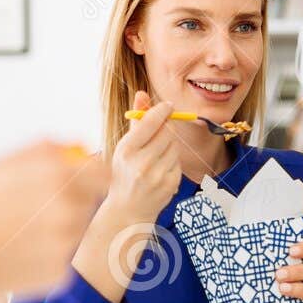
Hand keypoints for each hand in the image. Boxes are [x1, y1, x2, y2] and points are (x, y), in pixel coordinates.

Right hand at [0, 142, 108, 302]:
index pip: (103, 173)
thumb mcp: (2, 164)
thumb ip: (46, 151)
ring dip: (57, 229)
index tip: (85, 180)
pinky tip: (18, 252)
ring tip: (20, 232)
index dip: (93, 176)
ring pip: (75, 230)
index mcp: (56, 176)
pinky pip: (62, 258)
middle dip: (70, 202)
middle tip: (35, 210)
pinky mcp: (60, 273)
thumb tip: (77, 146)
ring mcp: (66, 243)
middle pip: (88, 202)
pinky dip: (46, 255)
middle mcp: (69, 209)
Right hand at [105, 90, 181, 223]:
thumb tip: (142, 93)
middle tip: (160, 134)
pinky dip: (172, 162)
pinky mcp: (170, 184)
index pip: (150, 122)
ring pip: (175, 147)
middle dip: (166, 129)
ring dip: (169, 147)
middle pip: (167, 133)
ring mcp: (157, 176)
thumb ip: (137, 119)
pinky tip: (160, 170)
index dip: (162, 111)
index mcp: (126, 150)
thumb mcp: (125, 146)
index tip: (168, 105)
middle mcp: (141, 163)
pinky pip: (178, 162)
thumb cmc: (125, 172)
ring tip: (155, 157)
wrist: (127, 209)